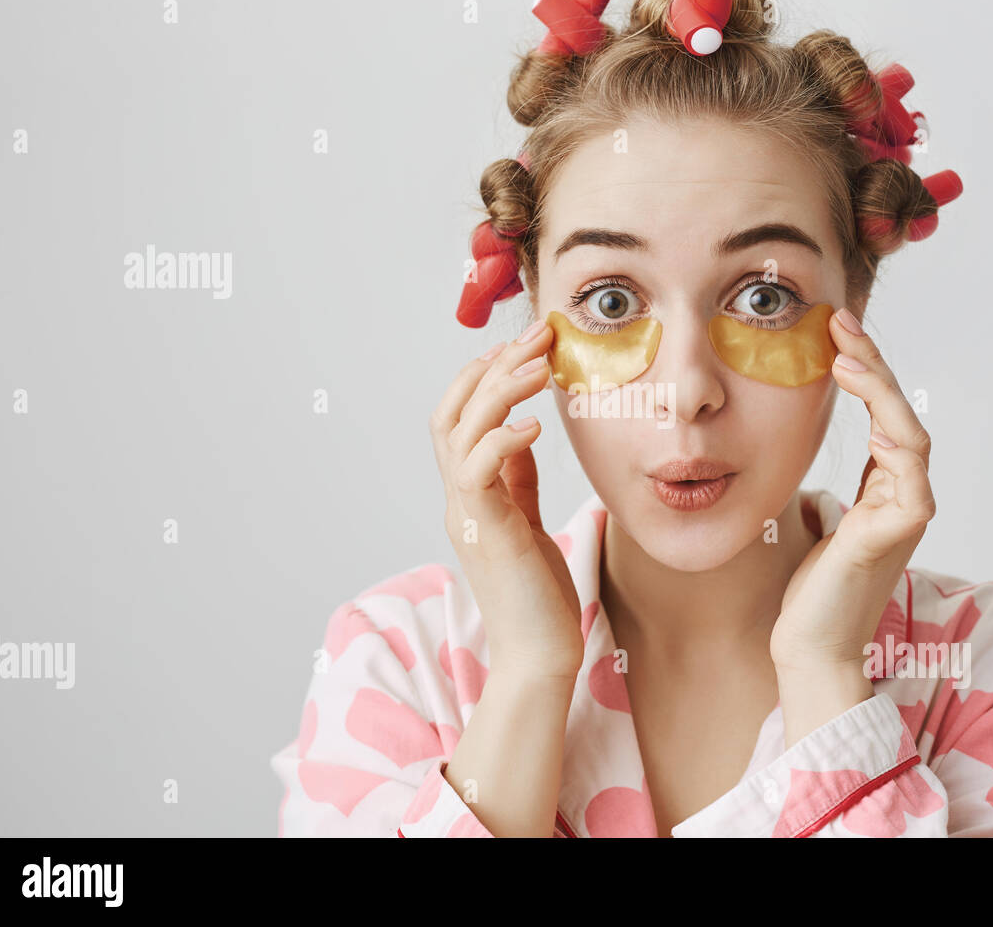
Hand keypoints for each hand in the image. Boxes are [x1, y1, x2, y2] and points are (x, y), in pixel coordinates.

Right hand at [429, 319, 584, 680]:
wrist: (539, 655)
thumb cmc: (537, 593)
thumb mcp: (526, 519)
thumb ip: (517, 478)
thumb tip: (522, 431)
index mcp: (470, 493)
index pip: (459, 417)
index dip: (484, 376)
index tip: (523, 346)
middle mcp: (460, 499)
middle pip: (453, 413)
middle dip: (493, 367)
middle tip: (538, 336)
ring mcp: (467, 515)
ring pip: (460, 433)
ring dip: (498, 391)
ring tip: (539, 365)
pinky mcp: (486, 533)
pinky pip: (477, 473)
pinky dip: (501, 440)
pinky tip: (534, 426)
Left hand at [770, 306, 935, 672]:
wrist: (808, 647)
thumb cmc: (808, 592)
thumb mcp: (812, 519)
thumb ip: (825, 485)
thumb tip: (793, 443)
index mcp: (882, 490)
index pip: (881, 414)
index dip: (863, 370)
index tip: (833, 332)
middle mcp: (902, 497)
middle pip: (899, 413)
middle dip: (872, 363)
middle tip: (840, 322)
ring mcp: (905, 515)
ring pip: (911, 435)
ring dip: (880, 390)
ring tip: (846, 357)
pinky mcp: (897, 535)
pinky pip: (911, 479)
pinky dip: (895, 440)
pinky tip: (867, 412)